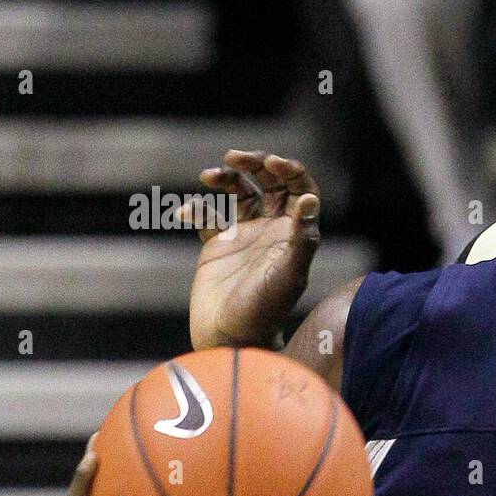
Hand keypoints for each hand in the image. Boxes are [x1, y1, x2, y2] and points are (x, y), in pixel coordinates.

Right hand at [189, 151, 321, 349]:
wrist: (231, 338)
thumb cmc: (265, 310)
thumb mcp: (288, 275)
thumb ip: (301, 239)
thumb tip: (309, 200)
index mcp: (294, 233)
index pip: (299, 189)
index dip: (289, 170)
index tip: (272, 162)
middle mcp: (273, 230)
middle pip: (269, 183)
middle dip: (255, 164)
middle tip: (235, 157)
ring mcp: (245, 236)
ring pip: (238, 193)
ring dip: (225, 179)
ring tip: (209, 176)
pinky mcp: (218, 246)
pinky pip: (207, 217)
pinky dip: (196, 209)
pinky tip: (186, 214)